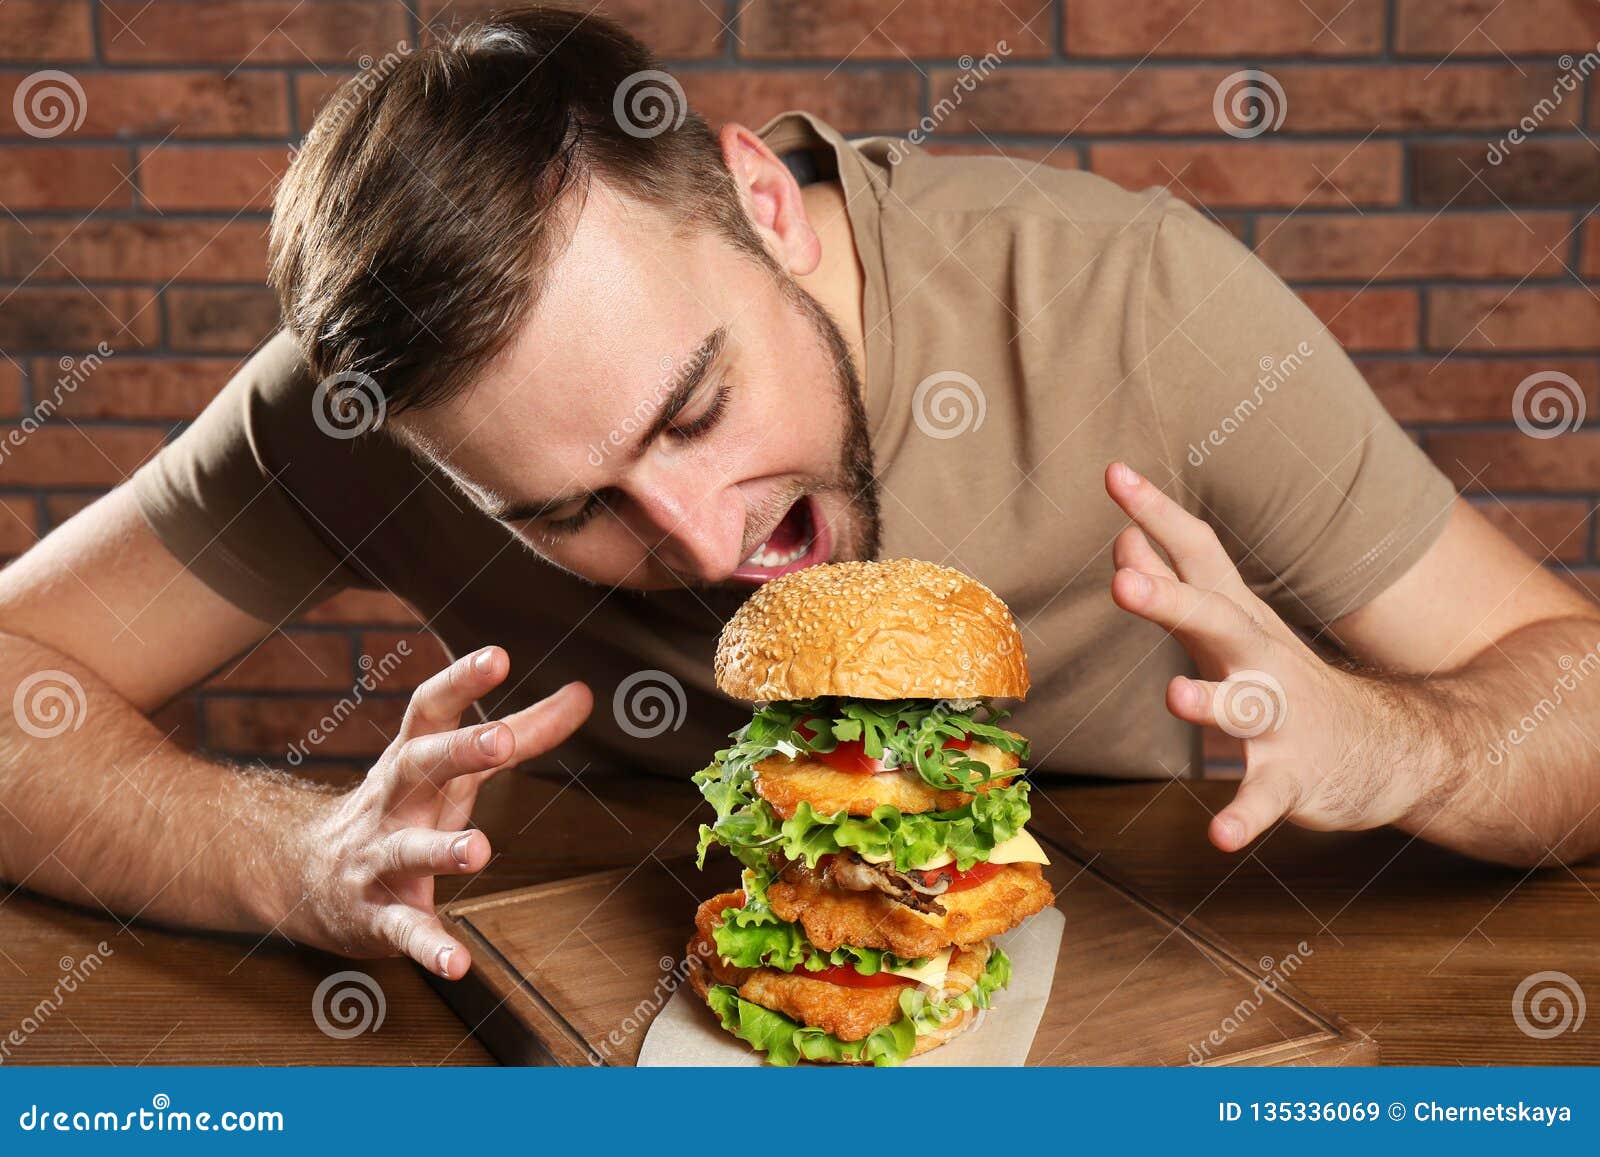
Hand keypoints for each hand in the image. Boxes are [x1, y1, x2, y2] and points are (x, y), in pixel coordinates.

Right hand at [284, 646, 591, 976]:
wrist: (298, 875)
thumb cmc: (401, 807)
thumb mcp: (456, 768)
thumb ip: (523, 731)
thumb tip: (583, 693)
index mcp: (411, 759)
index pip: (431, 709)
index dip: (461, 681)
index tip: (496, 654)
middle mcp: (391, 802)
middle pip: (417, 766)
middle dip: (456, 750)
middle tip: (499, 739)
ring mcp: (377, 858)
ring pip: (405, 850)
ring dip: (441, 849)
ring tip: (478, 850)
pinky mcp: (375, 916)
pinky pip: (401, 931)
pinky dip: (428, 947)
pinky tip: (457, 963)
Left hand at [1103, 463, 1424, 853]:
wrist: (1389, 750)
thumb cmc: (1281, 680)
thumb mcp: (1230, 627)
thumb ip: (1175, 586)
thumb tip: (1124, 541)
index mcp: (1236, 619)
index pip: (1196, 553)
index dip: (1155, 514)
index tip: (1114, 471)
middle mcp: (1257, 658)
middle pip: (1213, 618)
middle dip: (1169, 599)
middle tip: (1122, 581)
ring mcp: (1278, 718)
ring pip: (1243, 706)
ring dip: (1210, 701)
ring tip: (1176, 697)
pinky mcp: (1294, 776)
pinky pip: (1265, 797)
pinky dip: (1244, 817)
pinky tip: (1219, 838)